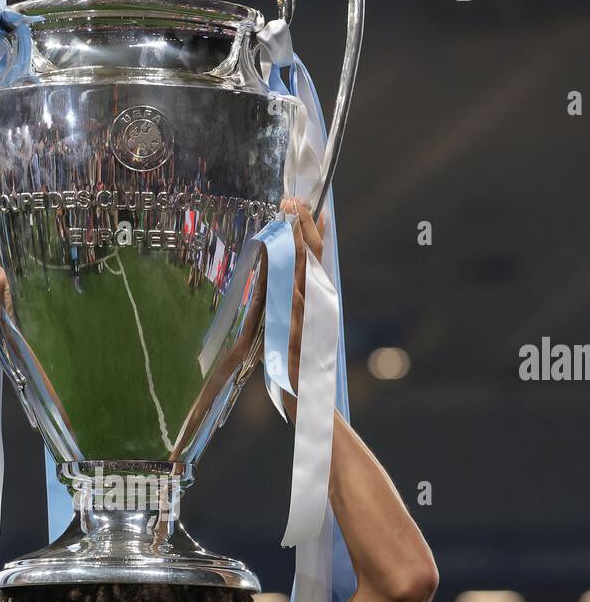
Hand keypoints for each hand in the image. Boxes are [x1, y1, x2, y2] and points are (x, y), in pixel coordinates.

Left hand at [280, 197, 325, 416]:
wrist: (312, 401)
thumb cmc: (303, 371)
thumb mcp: (300, 335)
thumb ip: (296, 312)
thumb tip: (289, 290)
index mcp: (320, 304)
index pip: (321, 261)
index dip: (319, 233)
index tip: (318, 207)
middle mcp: (319, 306)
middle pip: (313, 258)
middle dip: (302, 226)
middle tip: (292, 200)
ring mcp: (309, 317)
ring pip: (303, 270)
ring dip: (294, 242)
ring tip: (286, 217)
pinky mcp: (296, 330)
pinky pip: (291, 297)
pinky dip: (286, 275)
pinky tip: (280, 256)